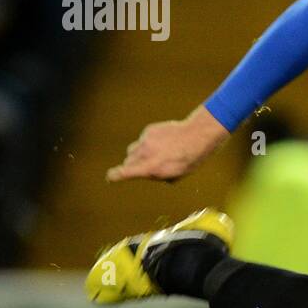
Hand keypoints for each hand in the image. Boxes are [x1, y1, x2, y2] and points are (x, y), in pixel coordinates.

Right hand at [106, 105, 228, 182]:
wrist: (197, 135)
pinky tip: (165, 143)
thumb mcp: (175, 175)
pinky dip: (149, 143)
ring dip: (140, 154)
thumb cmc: (189, 159)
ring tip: (158, 154)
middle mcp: (145, 153)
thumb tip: (148, 173)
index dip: (115, 176)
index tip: (110, 177)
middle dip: (132, 166)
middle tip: (146, 166)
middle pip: (128, 161)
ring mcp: (145, 140)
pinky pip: (143, 140)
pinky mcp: (149, 130)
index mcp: (151, 168)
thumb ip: (157, 175)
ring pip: (133, 150)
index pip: (125, 172)